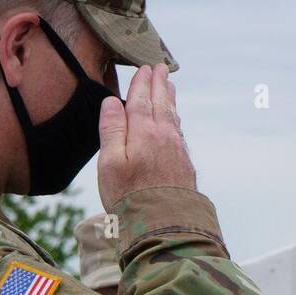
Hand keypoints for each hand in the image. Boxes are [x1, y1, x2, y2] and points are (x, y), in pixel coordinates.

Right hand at [97, 63, 196, 208]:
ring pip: (173, 117)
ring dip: (170, 99)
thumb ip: (112, 130)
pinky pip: (178, 132)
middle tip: (160, 68)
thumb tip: (112, 101)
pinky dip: (175, 119)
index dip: (141, 84)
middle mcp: (164, 137)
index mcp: (143, 133)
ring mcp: (177, 151)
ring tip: (170, 86)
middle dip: (159, 85)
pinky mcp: (184, 166)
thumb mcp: (110, 163)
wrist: (165, 226)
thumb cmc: (130, 197)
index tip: (144, 69)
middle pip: (161, 104)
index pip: (140, 101)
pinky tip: (175, 120)